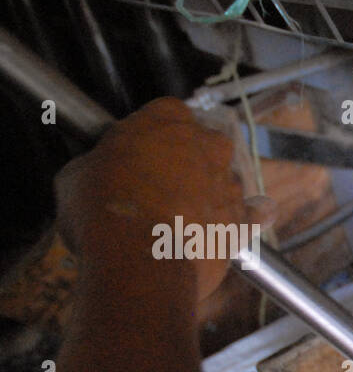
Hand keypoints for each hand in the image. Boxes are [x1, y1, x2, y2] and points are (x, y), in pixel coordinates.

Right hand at [54, 97, 272, 307]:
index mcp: (167, 119)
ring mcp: (229, 182)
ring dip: (207, 193)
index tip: (139, 153)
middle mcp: (207, 144)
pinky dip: (247, 218)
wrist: (139, 259)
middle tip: (157, 186)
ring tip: (179, 218)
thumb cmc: (103, 210)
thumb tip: (103, 172)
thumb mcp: (79, 172)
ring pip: (222, 180)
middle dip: (185, 162)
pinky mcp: (242, 220)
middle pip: (201, 145)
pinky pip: (253, 214)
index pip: (167, 112)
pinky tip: (238, 222)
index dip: (152, 135)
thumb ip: (103, 162)